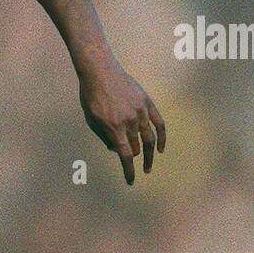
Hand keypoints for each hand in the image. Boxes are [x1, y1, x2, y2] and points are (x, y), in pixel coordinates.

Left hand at [78, 58, 165, 184]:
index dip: (128, 171)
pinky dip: (162, 137)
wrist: (100, 71)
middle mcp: (129, 121)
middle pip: (136, 147)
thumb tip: (116, 151)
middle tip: (135, 167)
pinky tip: (161, 149)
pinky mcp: (147, 103)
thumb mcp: (91, 119)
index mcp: (113, 127)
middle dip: (134, 158)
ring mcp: (140, 111)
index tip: (131, 181)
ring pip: (148, 139)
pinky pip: (159, 123)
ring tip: (149, 165)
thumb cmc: (91, 96)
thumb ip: (104, 137)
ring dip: (149, 154)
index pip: (124, 155)